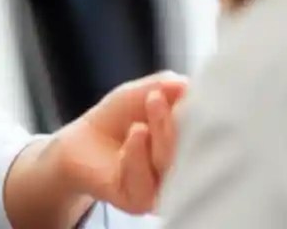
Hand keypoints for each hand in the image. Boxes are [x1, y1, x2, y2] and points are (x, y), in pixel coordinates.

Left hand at [54, 71, 186, 215]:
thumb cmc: (118, 117)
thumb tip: (188, 84)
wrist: (80, 142)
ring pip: (168, 168)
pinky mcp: (140, 202)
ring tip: (140, 119)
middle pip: (188, 151)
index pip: (205, 132)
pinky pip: (144, 185)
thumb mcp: (140, 93)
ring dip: (157, 139)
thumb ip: (165, 86)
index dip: (199, 112)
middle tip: (156, 98)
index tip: (184, 91)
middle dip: (172, 124)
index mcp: (189, 143)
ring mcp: (162, 188)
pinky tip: (134, 135)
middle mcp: (181, 169)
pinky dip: (137, 156)